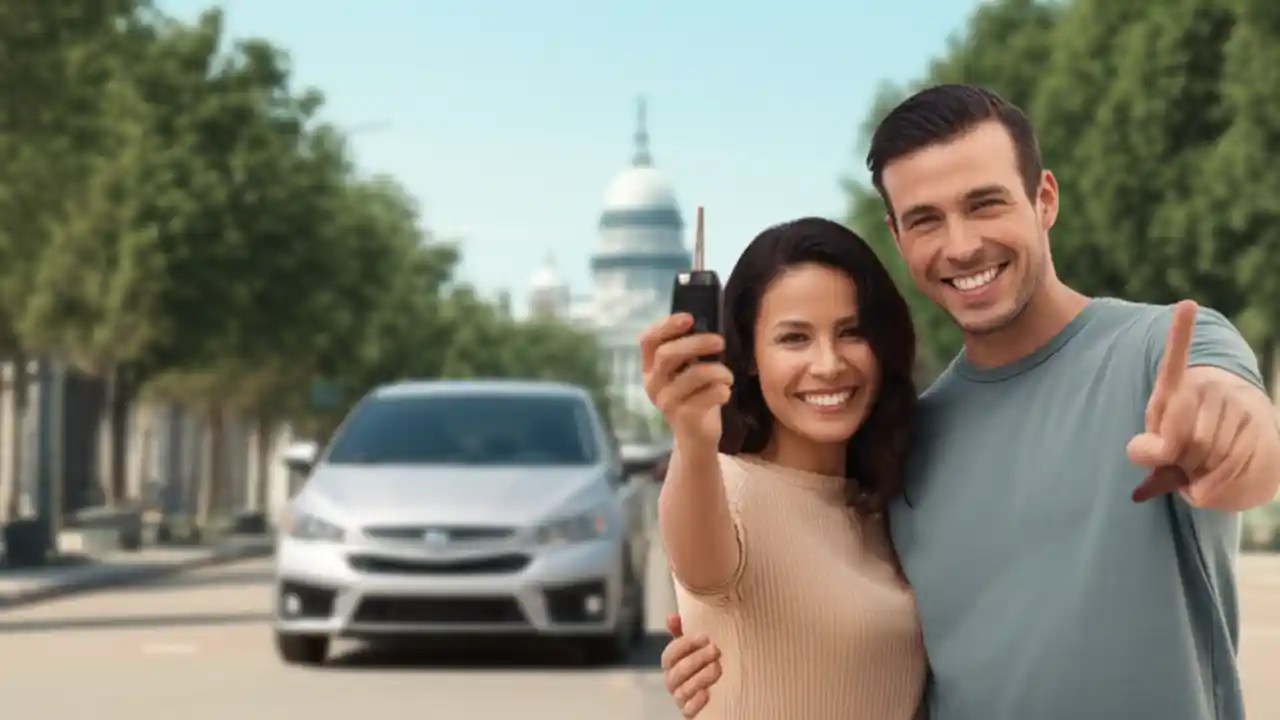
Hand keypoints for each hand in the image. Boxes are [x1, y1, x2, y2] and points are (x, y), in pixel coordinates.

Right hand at [640, 313, 732, 450]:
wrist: (696, 437)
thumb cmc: (695, 395)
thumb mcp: (687, 371)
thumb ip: (690, 350)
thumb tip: (710, 321)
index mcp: (650, 367)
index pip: (648, 341)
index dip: (666, 326)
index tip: (689, 318)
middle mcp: (653, 384)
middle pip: (667, 354)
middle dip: (697, 343)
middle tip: (720, 341)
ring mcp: (666, 402)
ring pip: (692, 375)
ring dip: (717, 370)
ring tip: (728, 375)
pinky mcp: (683, 418)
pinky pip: (706, 396)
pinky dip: (722, 390)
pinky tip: (726, 392)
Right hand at [661, 613, 722, 717]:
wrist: (715, 690)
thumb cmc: (702, 664)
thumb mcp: (694, 647)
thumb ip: (682, 632)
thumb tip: (672, 617)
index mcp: (671, 664)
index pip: (670, 654)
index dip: (686, 644)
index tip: (705, 637)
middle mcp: (672, 681)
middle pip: (677, 671)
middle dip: (697, 659)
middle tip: (715, 650)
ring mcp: (680, 698)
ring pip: (683, 690)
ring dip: (701, 678)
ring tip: (717, 668)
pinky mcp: (689, 712)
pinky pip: (688, 709)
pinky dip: (697, 701)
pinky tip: (708, 692)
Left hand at [1128, 300, 1261, 503]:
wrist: (1224, 458)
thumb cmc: (1179, 448)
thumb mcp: (1151, 445)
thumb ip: (1145, 449)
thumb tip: (1155, 452)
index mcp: (1176, 388)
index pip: (1176, 363)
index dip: (1180, 333)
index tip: (1186, 305)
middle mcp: (1213, 391)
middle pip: (1191, 437)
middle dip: (1181, 458)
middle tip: (1182, 458)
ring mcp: (1241, 410)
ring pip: (1216, 456)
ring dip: (1202, 476)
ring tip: (1200, 468)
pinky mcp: (1264, 437)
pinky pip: (1238, 466)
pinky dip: (1218, 484)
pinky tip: (1204, 478)